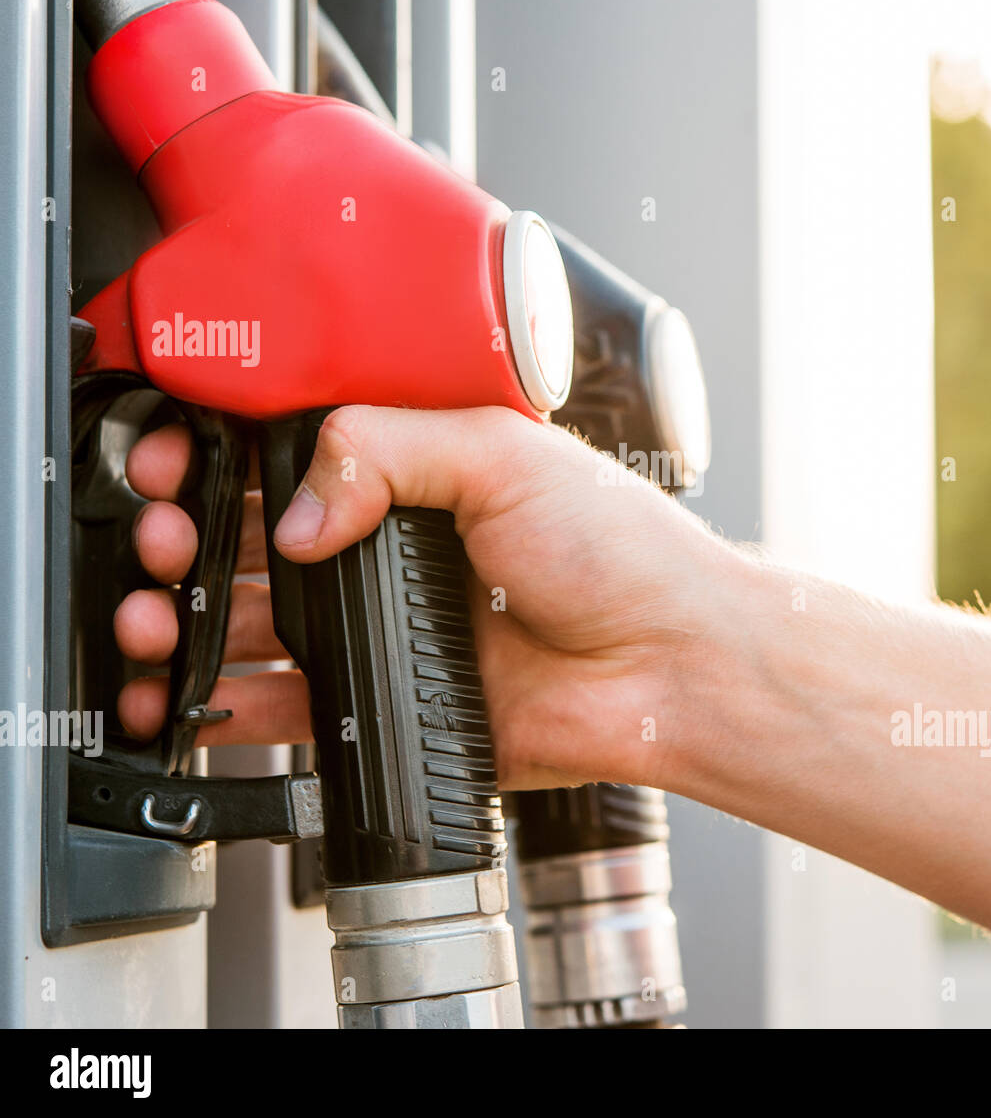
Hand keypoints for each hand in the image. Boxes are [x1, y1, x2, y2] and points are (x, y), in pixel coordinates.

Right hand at [114, 406, 745, 789]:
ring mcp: (394, 627)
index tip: (179, 462)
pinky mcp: (396, 700)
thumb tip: (298, 507)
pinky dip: (236, 703)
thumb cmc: (624, 551)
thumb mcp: (505, 453)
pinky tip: (190, 692)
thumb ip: (387, 448)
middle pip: (263, 541)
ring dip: (194, 620)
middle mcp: (399, 548)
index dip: (227, 458)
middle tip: (166, 543)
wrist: (670, 663)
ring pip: (264, 623)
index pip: (297, 455)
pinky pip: (296, 705)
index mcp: (423, 473)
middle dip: (192, 539)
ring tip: (158, 618)